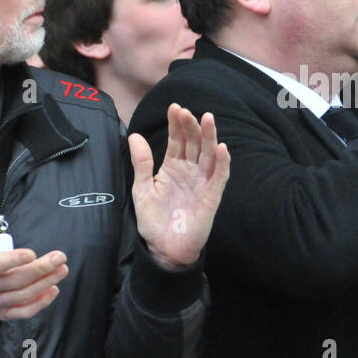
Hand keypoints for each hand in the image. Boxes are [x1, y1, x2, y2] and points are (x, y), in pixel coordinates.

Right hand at [0, 205, 67, 319]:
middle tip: (60, 258)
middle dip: (41, 269)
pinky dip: (41, 303)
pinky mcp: (3, 314)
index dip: (14, 260)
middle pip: (16, 280)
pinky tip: (53, 289)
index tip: (32, 253)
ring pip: (23, 295)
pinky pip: (24, 312)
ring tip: (62, 270)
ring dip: (46, 283)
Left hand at [129, 104, 230, 270]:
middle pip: (195, 143)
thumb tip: (134, 136)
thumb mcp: (142, 189)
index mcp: (173, 168)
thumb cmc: (153, 222)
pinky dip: (222, 162)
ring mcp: (202, 183)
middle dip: (191, 126)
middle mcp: (190, 172)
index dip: (177, 124)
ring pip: (209, 154)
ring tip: (207, 119)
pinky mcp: (212, 197)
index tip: (174, 107)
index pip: (178, 140)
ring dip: (210, 137)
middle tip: (186, 112)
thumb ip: (141, 163)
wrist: (164, 250)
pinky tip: (221, 148)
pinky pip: (220, 177)